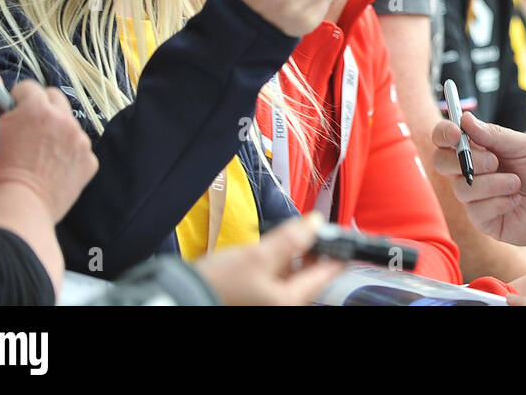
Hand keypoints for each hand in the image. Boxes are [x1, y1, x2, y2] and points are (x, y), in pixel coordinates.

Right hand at [0, 81, 97, 222]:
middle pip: (54, 99)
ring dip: (54, 131)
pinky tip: (50, 169)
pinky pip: (78, 148)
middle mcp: (65, 120)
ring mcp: (81, 141)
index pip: (28, 87)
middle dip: (39, 108)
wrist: (21, 207)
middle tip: (24, 130)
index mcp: (39, 109)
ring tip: (35, 154)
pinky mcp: (90, 161)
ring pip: (67, 124)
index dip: (15, 100)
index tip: (9, 115)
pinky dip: (66, 154)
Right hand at [192, 214, 344, 304]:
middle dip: (316, 249)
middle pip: (310, 275)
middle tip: (317, 227)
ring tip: (298, 232)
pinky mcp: (255, 296)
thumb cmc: (218, 285)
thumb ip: (290, 240)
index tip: (343, 232)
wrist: (182, 298)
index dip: (337, 250)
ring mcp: (269, 301)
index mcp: (290, 300)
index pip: (326, 273)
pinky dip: (280, 261)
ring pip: (294, 275)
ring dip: (298, 254)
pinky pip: (277, 277)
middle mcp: (283, 303)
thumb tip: (315, 223)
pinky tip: (275, 248)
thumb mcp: (258, 256)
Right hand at [432, 112, 525, 248]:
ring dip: (491, 184)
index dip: (443, 133)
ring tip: (517, 182)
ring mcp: (478, 198)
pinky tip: (517, 201)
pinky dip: (499, 202)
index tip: (456, 132)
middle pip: (441, 163)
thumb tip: (464, 118)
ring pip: (462, 188)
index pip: (446, 139)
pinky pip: (477, 211)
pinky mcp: (486, 221)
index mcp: (481, 149)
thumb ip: (494, 135)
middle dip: (464, 160)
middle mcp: (474, 173)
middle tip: (493, 161)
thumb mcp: (525, 146)